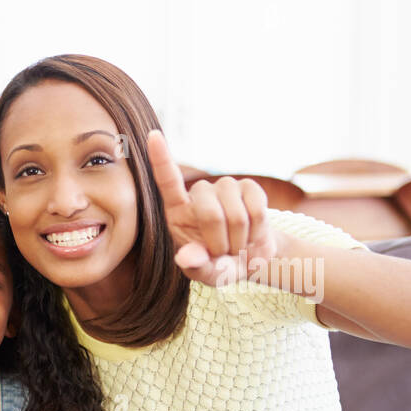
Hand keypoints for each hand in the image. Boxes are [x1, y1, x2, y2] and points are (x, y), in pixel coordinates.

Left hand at [147, 130, 282, 288]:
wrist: (249, 259)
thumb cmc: (218, 266)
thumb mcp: (206, 274)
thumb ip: (195, 267)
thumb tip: (185, 258)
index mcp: (178, 212)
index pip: (168, 182)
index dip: (161, 160)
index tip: (152, 136)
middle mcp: (198, 195)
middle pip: (209, 209)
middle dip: (219, 238)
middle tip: (222, 252)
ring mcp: (224, 188)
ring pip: (235, 209)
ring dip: (240, 236)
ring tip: (236, 244)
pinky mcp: (248, 187)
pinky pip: (257, 206)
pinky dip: (257, 227)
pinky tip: (252, 233)